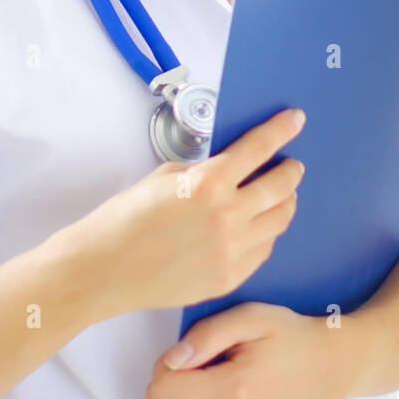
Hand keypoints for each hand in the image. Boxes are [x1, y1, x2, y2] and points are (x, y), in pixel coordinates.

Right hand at [79, 109, 306, 313]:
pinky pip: (263, 250)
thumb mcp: (165, 178)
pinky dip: (266, 234)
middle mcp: (227, 217)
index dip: (282, 129)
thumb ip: (203, 172)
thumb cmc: (124, 221)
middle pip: (281, 187)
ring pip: (279, 221)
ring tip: (280, 196)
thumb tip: (228, 168)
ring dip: (284, 203)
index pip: (260, 147)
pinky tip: (259, 227)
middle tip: (291, 165)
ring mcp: (231, 252)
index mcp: (208, 183)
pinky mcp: (229, 278)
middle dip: (291, 171)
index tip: (295, 120)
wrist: (104, 270)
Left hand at [137, 301, 344, 398]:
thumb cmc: (288, 337)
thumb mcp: (250, 317)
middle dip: (155, 395)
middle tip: (172, 376)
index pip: (166, 389)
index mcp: (236, 387)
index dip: (160, 368)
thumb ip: (206, 334)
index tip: (177, 357)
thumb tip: (171, 360)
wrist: (328, 368)